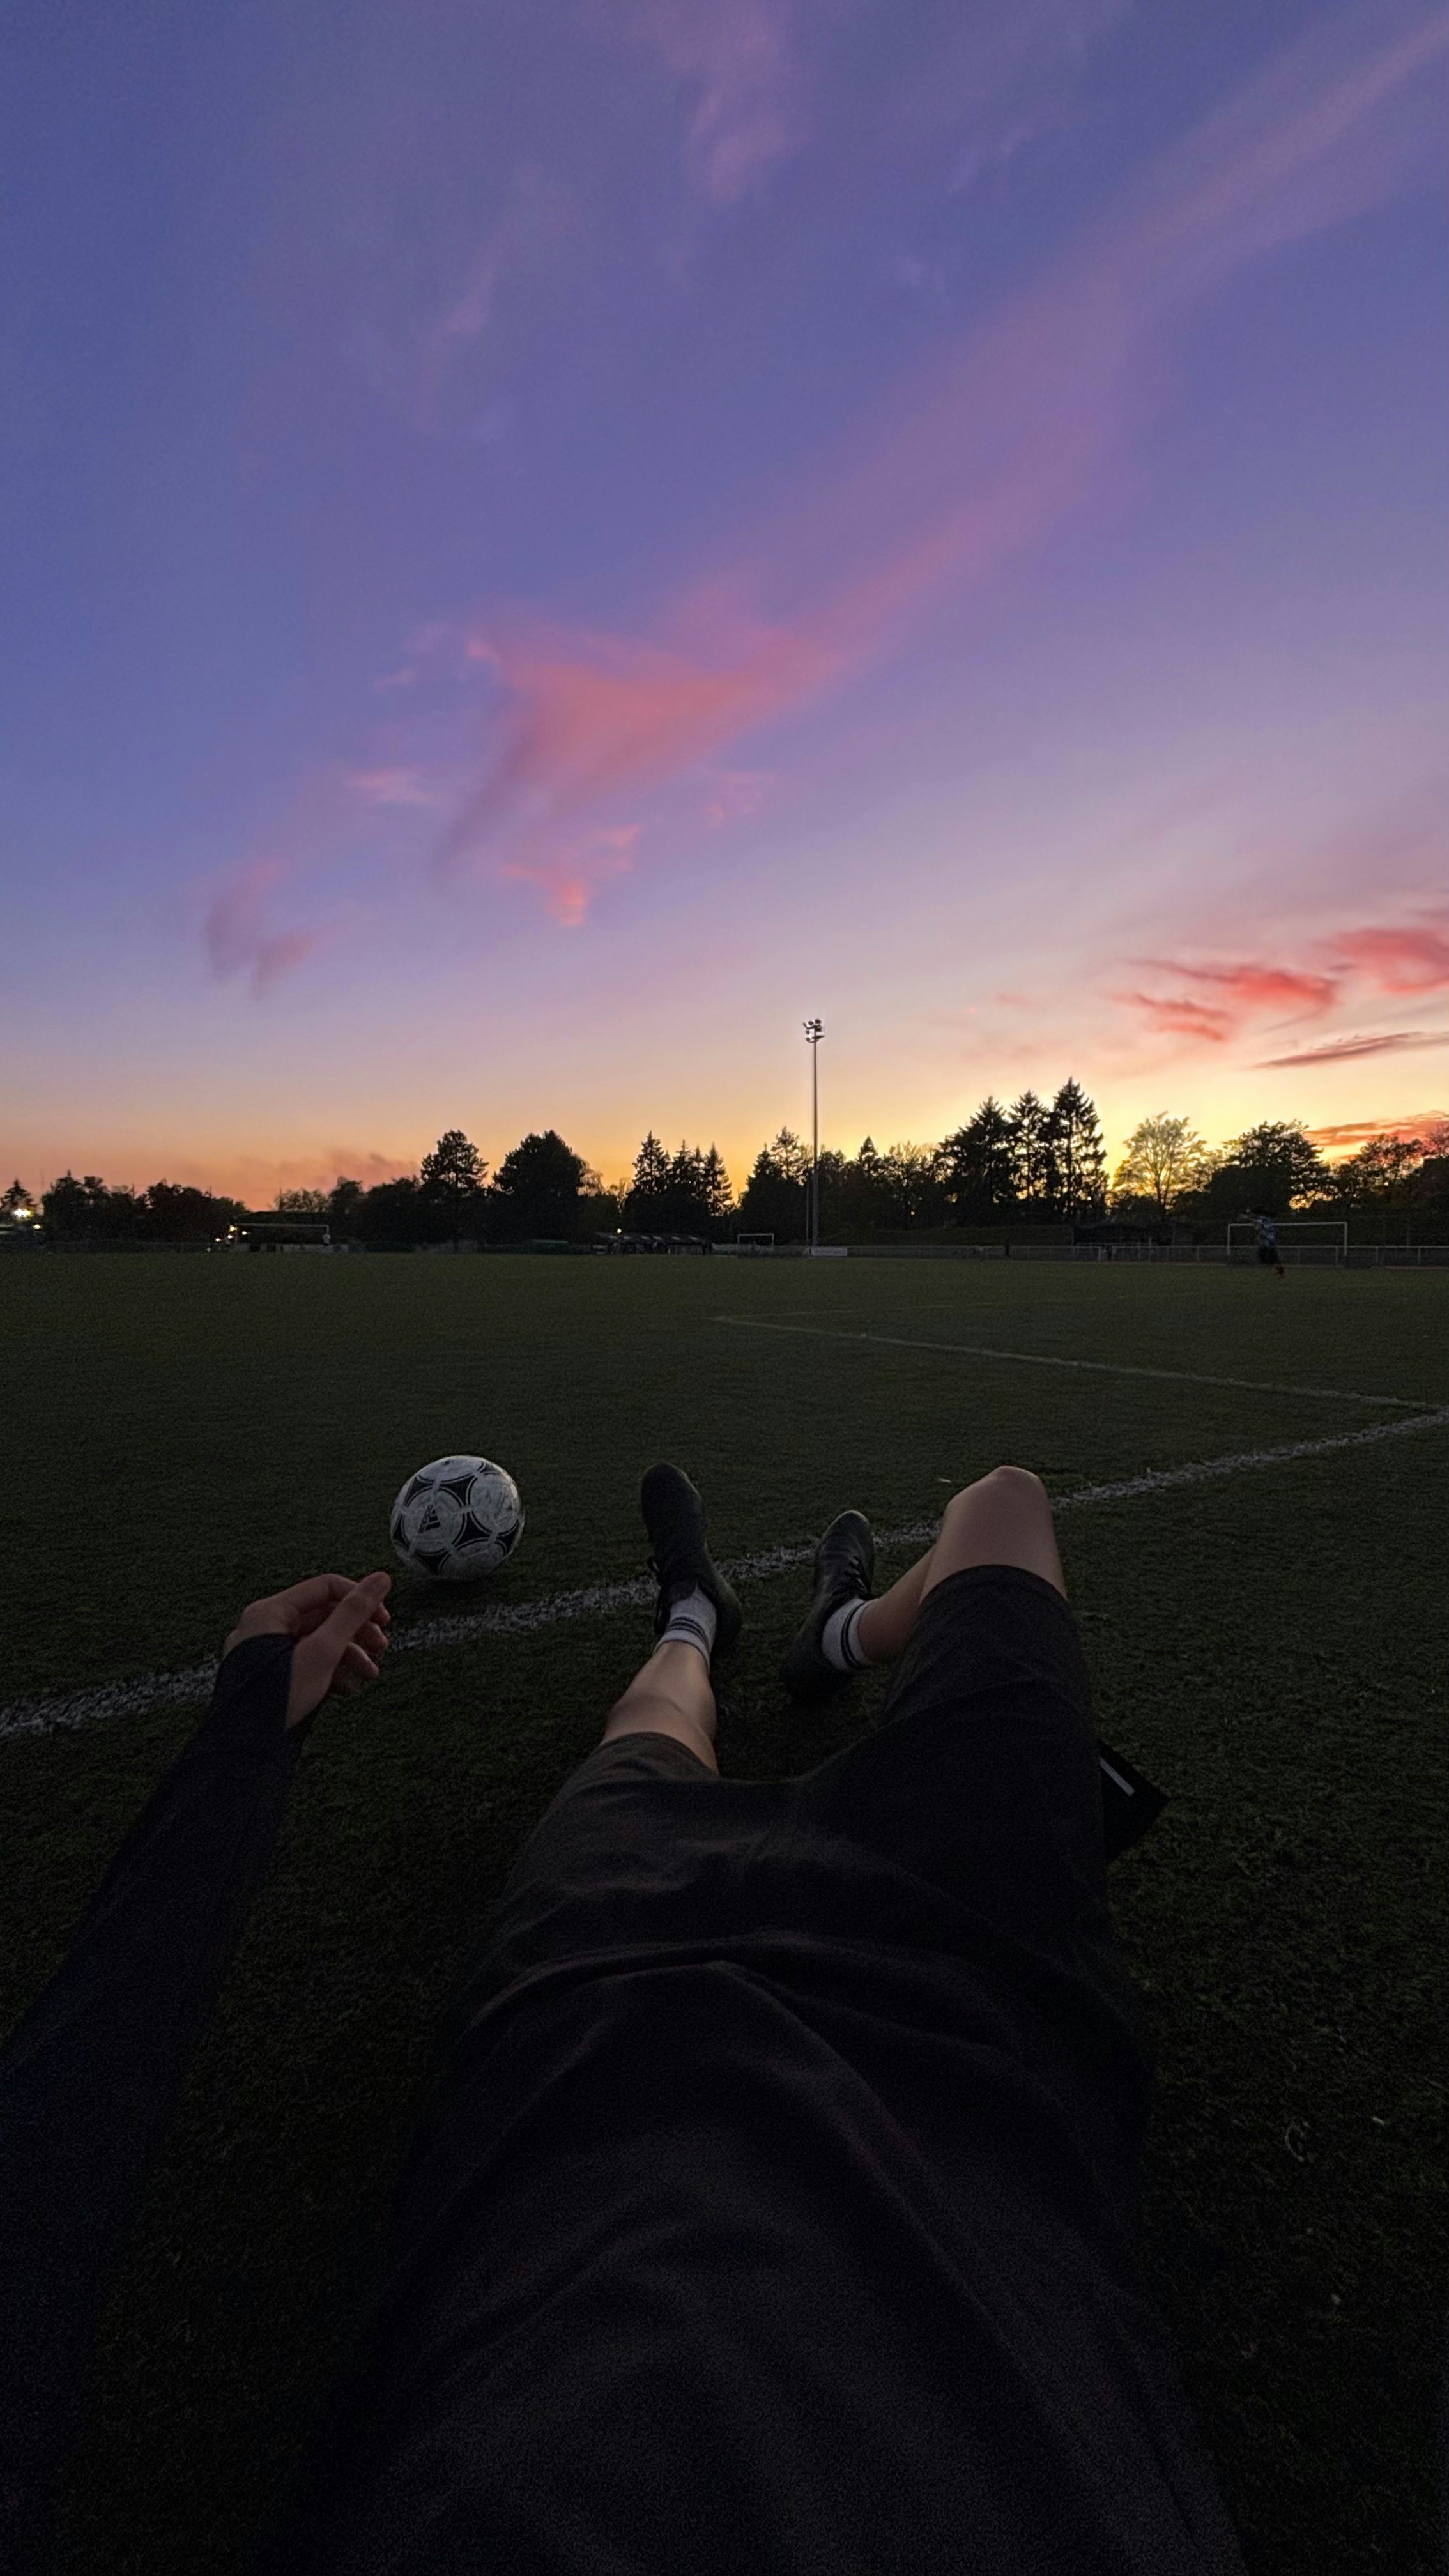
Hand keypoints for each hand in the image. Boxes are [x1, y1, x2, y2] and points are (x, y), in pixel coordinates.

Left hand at [224, 1572, 392, 1728]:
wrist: (246, 1748)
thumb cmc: (274, 1699)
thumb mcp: (323, 1651)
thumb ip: (353, 1613)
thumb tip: (379, 1580)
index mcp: (269, 1612)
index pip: (326, 1587)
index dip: (360, 1599)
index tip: (383, 1618)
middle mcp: (264, 1628)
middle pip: (322, 1615)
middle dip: (357, 1633)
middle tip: (381, 1647)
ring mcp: (265, 1653)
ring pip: (316, 1641)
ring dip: (349, 1655)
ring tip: (369, 1673)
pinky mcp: (270, 1676)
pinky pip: (305, 1662)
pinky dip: (330, 1671)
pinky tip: (347, 1687)